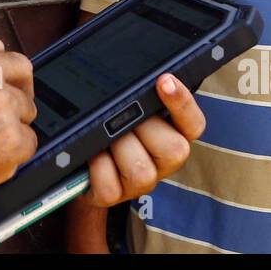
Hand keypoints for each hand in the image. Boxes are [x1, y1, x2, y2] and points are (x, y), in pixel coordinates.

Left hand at [78, 73, 204, 207]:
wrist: (76, 154)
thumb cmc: (108, 120)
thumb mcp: (125, 103)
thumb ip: (137, 93)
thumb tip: (134, 73)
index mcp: (173, 132)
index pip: (193, 123)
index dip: (182, 103)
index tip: (164, 80)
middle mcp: (163, 160)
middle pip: (174, 149)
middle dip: (142, 128)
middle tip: (119, 116)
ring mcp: (141, 181)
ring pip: (142, 171)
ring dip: (118, 148)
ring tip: (103, 137)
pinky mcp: (114, 196)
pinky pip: (110, 186)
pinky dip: (96, 167)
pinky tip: (90, 155)